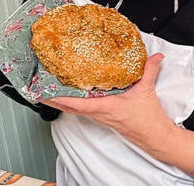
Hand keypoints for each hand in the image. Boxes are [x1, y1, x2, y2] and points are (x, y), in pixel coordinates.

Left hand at [41, 54, 174, 153]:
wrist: (155, 137)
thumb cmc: (148, 121)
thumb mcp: (147, 91)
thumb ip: (149, 70)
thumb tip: (154, 56)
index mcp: (106, 107)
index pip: (78, 103)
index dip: (60, 98)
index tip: (46, 92)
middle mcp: (100, 113)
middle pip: (70, 107)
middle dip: (53, 99)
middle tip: (38, 89)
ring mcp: (100, 116)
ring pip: (76, 108)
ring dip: (61, 101)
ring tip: (48, 90)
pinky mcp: (104, 116)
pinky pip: (84, 109)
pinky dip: (73, 102)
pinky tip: (70, 95)